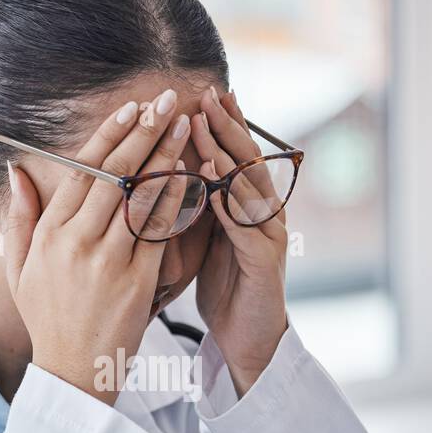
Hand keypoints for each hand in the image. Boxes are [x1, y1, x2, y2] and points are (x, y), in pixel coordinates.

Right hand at [1, 89, 194, 404]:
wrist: (72, 372)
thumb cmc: (48, 319)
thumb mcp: (19, 270)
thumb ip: (19, 219)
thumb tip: (19, 173)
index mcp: (48, 234)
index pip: (81, 171)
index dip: (109, 136)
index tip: (130, 109)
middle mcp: (76, 242)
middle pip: (114, 174)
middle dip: (144, 132)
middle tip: (167, 100)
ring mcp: (107, 261)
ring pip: (141, 195)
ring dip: (166, 156)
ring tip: (186, 125)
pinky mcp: (136, 281)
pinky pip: (159, 230)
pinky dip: (177, 199)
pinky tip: (193, 174)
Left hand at [190, 86, 288, 397]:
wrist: (250, 340)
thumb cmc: (226, 289)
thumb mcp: (205, 241)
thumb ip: (194, 206)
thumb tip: (164, 172)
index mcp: (246, 207)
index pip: (233, 156)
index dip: (219, 125)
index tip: (201, 94)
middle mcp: (262, 214)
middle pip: (246, 160)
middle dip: (226, 125)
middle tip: (207, 93)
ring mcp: (267, 237)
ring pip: (249, 187)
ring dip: (226, 155)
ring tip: (203, 127)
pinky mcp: (265, 264)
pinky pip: (246, 228)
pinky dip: (230, 204)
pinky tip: (213, 185)